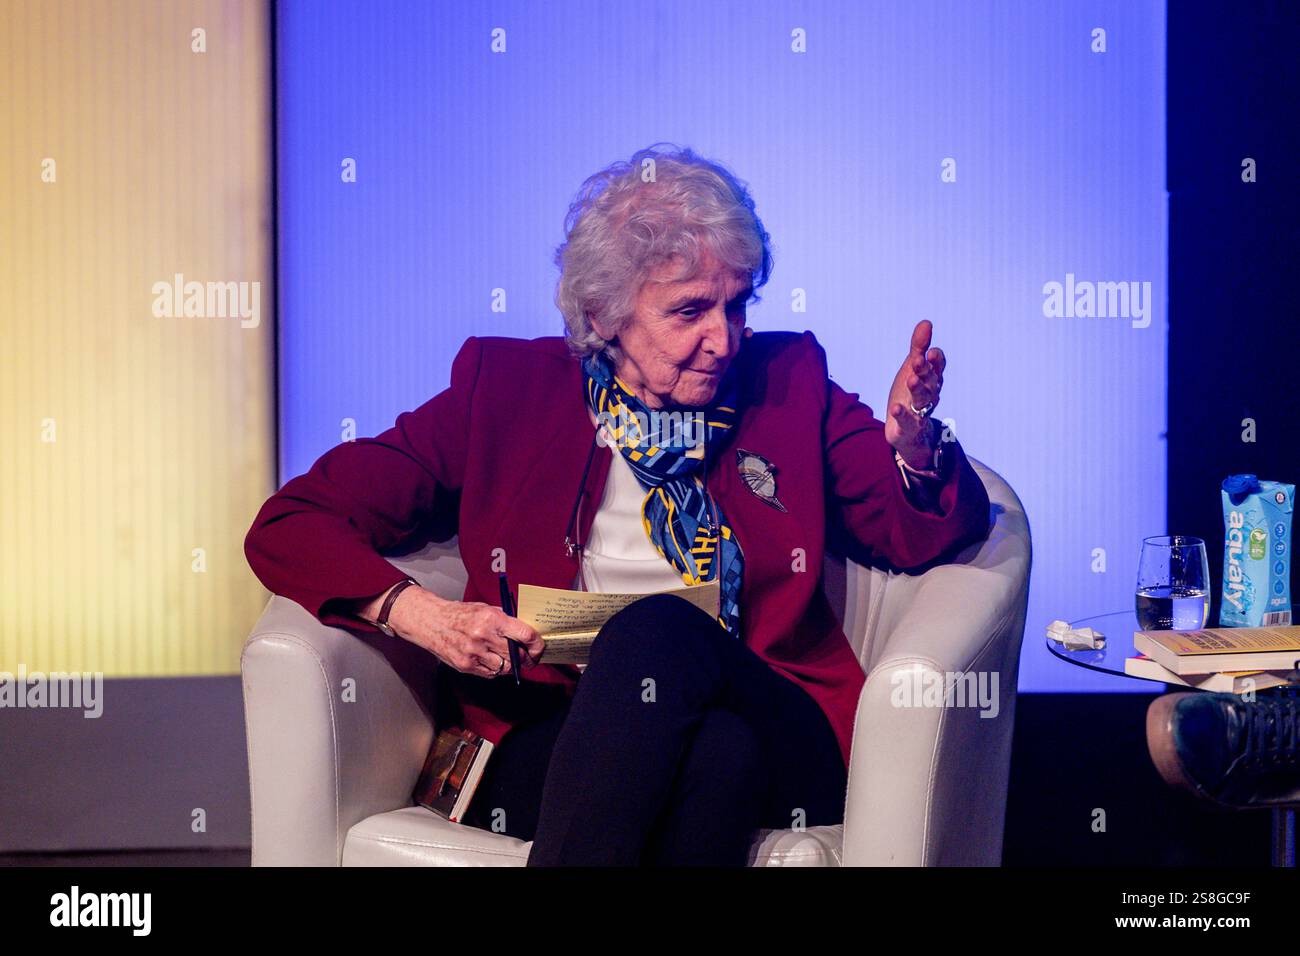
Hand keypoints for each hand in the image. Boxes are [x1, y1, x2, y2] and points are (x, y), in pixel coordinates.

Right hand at [387, 587, 545, 677]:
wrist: (431, 622)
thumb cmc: (460, 614)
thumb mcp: (485, 609)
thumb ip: (506, 621)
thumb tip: (526, 633)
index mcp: (492, 619)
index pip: (524, 634)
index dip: (536, 644)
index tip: (538, 647)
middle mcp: (483, 637)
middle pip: (517, 654)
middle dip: (526, 656)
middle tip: (528, 656)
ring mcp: (474, 653)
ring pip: (505, 667)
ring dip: (511, 664)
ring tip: (508, 657)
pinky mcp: (466, 666)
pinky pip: (491, 673)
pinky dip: (496, 669)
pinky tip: (492, 660)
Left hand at [885, 319, 944, 468]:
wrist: (907, 430)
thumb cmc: (910, 394)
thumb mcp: (912, 368)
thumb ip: (918, 347)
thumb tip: (926, 322)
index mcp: (931, 378)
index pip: (937, 367)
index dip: (934, 361)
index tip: (929, 352)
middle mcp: (929, 394)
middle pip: (930, 381)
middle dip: (925, 371)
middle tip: (918, 361)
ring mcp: (919, 411)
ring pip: (922, 400)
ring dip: (917, 389)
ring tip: (911, 380)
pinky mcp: (908, 427)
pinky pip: (907, 421)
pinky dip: (903, 415)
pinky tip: (896, 409)